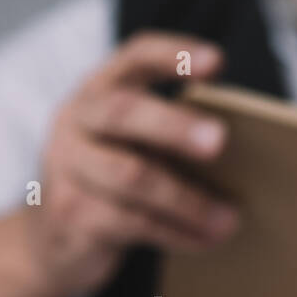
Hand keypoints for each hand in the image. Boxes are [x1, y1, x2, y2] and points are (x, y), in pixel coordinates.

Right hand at [30, 32, 238, 292]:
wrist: (51, 242)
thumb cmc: (112, 183)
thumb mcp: (132, 147)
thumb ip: (168, 136)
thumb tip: (245, 149)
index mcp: (98, 91)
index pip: (134, 57)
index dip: (173, 54)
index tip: (217, 62)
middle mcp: (76, 121)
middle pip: (125, 113)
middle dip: (175, 126)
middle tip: (221, 140)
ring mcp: (67, 168)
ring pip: (133, 177)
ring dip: (189, 200)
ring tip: (231, 219)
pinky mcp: (71, 215)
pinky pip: (133, 222)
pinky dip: (178, 233)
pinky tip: (208, 240)